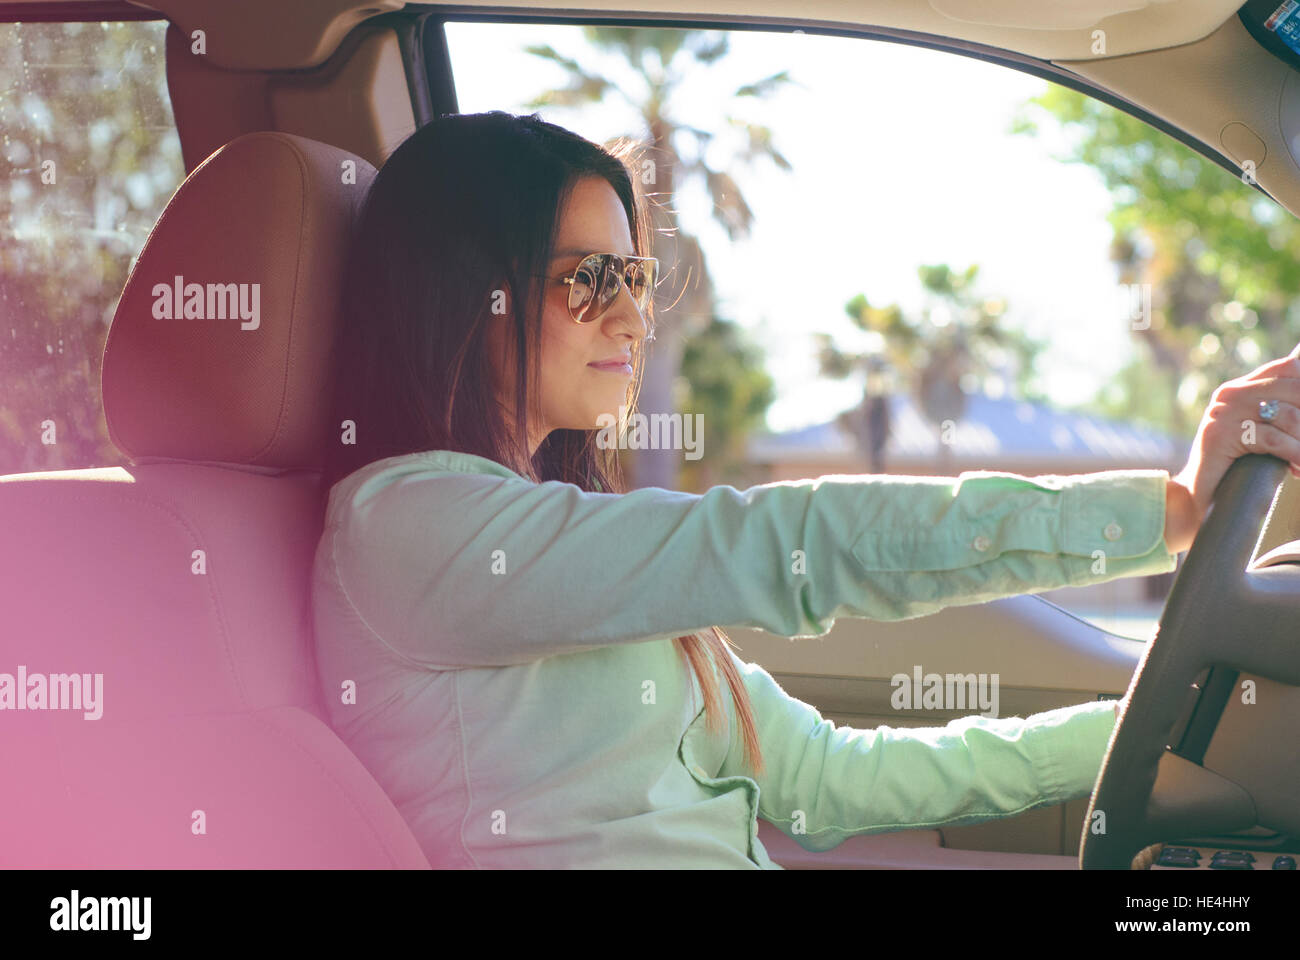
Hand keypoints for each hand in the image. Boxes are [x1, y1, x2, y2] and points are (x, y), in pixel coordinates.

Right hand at [1164, 348, 1299, 552]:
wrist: (1196, 500)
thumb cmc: (1232, 472)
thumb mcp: (1258, 436)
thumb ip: (1277, 417)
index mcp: (1238, 389)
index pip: (1286, 369)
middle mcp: (1229, 394)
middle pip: (1293, 390)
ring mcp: (1223, 413)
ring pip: (1288, 416)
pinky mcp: (1221, 434)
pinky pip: (1273, 440)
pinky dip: (1294, 455)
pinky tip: (1297, 469)